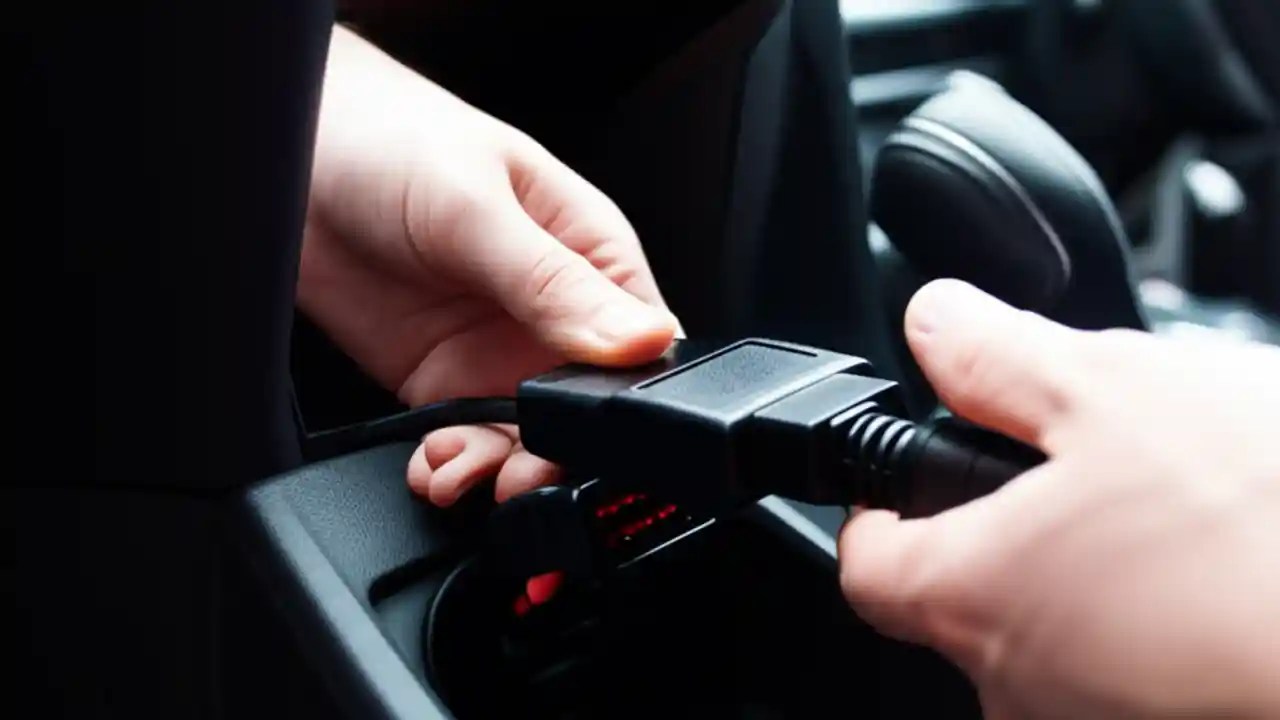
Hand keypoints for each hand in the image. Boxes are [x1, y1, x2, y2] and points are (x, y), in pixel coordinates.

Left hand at [300, 26, 678, 505]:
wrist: (293, 154)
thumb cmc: (395, 141)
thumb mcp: (476, 208)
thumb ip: (550, 281)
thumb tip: (638, 339)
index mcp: (593, 257)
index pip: (645, 347)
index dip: (629, 404)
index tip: (594, 435)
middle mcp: (555, 314)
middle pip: (591, 411)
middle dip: (562, 455)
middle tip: (522, 472)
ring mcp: (498, 352)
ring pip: (531, 441)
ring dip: (504, 473)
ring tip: (463, 474)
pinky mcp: (443, 382)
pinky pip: (467, 443)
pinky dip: (453, 469)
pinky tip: (433, 467)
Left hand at [839, 280, 1279, 718]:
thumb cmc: (1266, 528)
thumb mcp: (1113, 392)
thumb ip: (994, 357)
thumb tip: (933, 326)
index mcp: (974, 597)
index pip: (866, 563)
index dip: (880, 509)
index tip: (913, 478)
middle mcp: (1016, 688)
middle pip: (967, 593)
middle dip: (1012, 527)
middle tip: (1090, 473)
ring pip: (1057, 632)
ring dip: (1096, 576)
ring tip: (1181, 523)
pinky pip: (1127, 671)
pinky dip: (1153, 625)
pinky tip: (1218, 578)